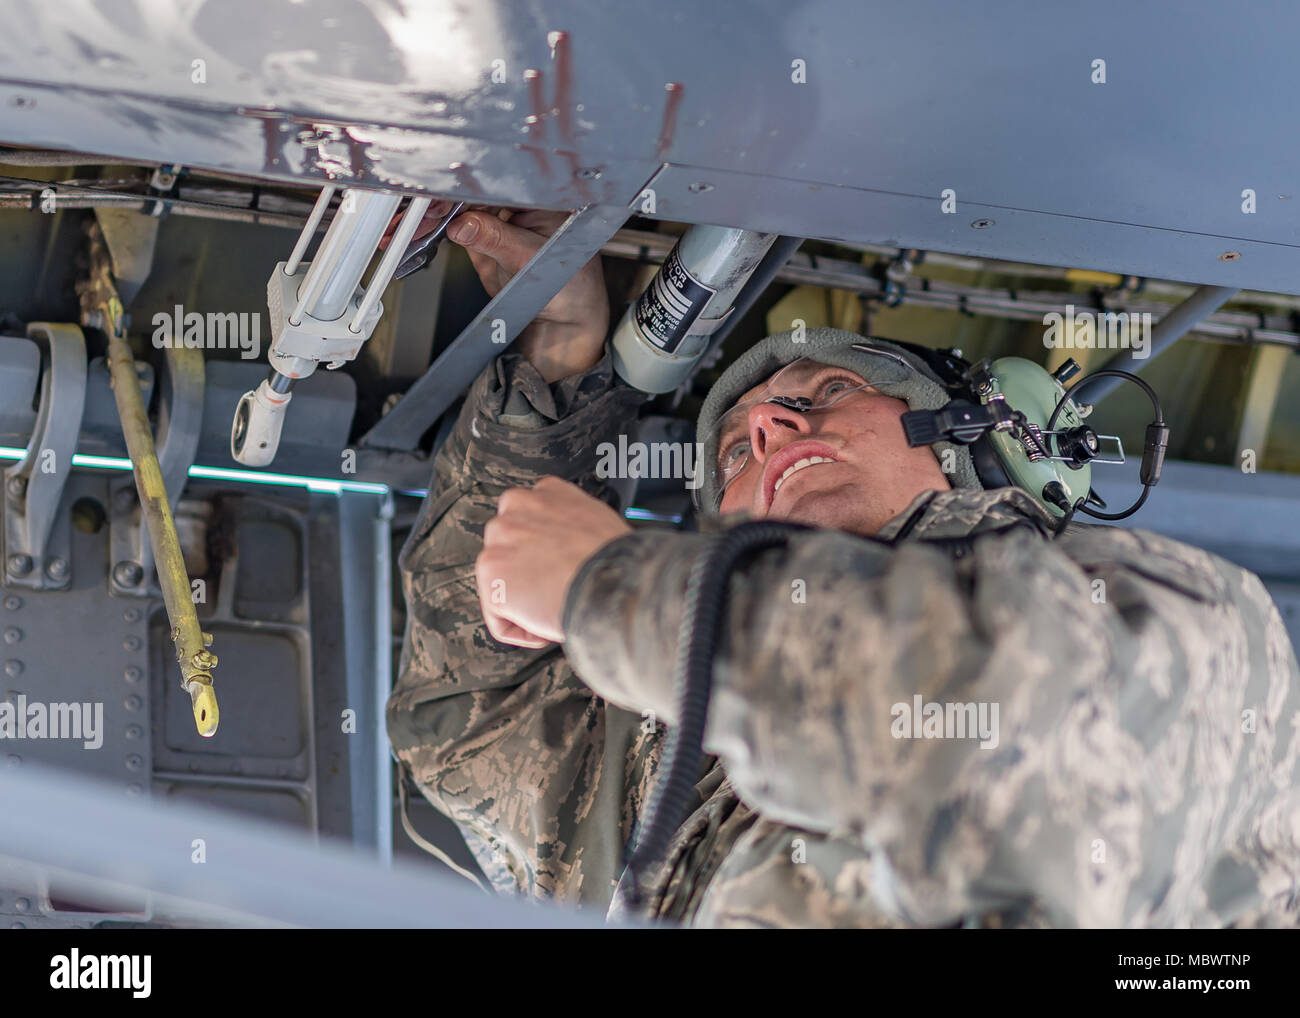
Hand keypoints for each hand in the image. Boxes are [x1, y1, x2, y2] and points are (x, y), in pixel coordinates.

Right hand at [392, 203, 609, 382]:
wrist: (566, 323)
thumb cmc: (571, 289)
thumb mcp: (533, 261)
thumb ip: (498, 240)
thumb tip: (464, 224)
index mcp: (540, 195)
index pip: (492, 181)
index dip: (459, 187)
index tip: (434, 196)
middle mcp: (516, 201)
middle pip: (465, 191)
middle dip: (432, 203)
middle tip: (407, 217)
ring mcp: (496, 218)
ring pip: (452, 208)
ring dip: (422, 218)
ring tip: (397, 230)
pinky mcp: (481, 236)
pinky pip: (448, 227)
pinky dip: (426, 232)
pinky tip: (406, 235)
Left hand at [476, 476, 631, 646]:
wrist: (612, 581)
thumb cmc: (615, 560)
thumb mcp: (596, 519)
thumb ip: (569, 524)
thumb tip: (566, 545)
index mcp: (545, 491)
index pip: (528, 520)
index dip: (543, 553)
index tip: (557, 567)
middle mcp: (516, 506)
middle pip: (509, 550)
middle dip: (528, 575)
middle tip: (557, 590)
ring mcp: (499, 538)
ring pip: (503, 584)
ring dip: (526, 604)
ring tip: (556, 606)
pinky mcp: (490, 573)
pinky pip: (500, 616)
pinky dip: (523, 629)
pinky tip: (547, 622)